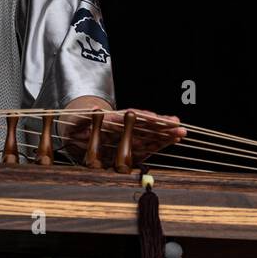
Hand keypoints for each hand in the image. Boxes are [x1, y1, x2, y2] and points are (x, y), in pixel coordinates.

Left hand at [57, 98, 185, 167]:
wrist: (76, 131)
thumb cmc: (76, 125)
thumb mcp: (77, 120)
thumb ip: (85, 117)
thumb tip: (94, 110)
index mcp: (112, 119)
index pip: (131, 118)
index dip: (143, 118)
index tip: (155, 118)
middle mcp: (123, 126)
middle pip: (144, 126)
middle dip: (160, 126)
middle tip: (177, 124)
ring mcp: (128, 136)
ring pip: (149, 135)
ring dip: (164, 135)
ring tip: (181, 133)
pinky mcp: (129, 147)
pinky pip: (146, 146)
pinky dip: (159, 144)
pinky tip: (172, 141)